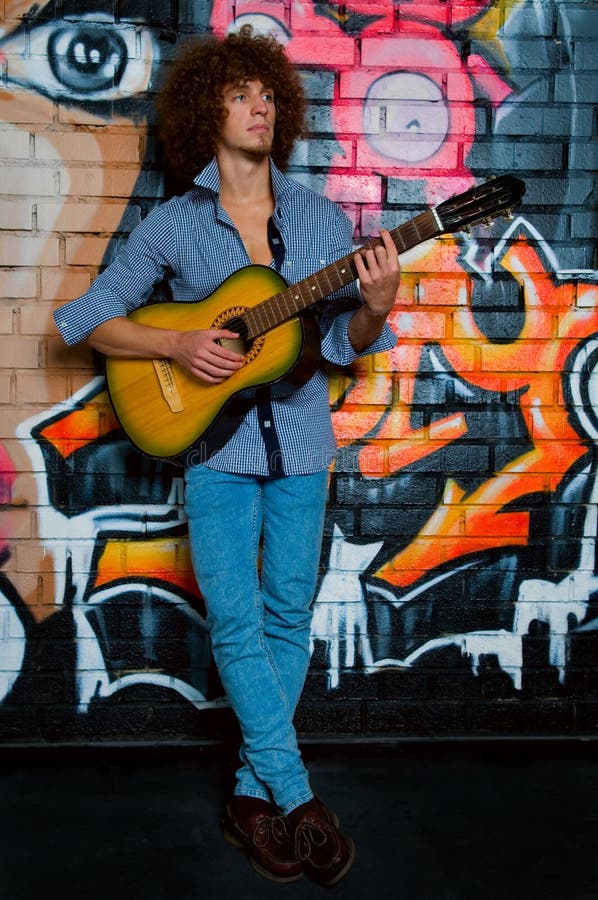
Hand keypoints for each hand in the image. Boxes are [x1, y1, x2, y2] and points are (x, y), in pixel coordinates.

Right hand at [172, 328, 244, 382]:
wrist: (175, 344)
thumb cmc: (192, 337)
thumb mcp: (207, 332)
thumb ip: (223, 333)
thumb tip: (237, 335)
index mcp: (206, 344)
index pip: (225, 353)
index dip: (235, 357)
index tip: (241, 358)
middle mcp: (201, 354)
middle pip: (222, 364)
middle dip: (233, 366)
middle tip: (240, 365)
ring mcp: (197, 364)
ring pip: (215, 372)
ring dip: (227, 373)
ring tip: (233, 371)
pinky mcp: (193, 370)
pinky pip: (207, 378)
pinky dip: (216, 379)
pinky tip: (223, 377)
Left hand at [348, 230, 399, 351]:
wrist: (382, 303)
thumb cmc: (389, 285)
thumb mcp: (396, 273)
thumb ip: (392, 259)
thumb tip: (383, 243)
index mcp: (395, 267)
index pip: (391, 247)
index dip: (385, 236)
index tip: (381, 231)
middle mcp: (386, 271)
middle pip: (378, 249)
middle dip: (375, 247)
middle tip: (373, 251)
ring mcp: (375, 276)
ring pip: (368, 254)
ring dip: (365, 252)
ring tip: (365, 255)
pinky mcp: (365, 280)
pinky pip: (359, 262)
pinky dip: (357, 257)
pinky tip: (358, 258)